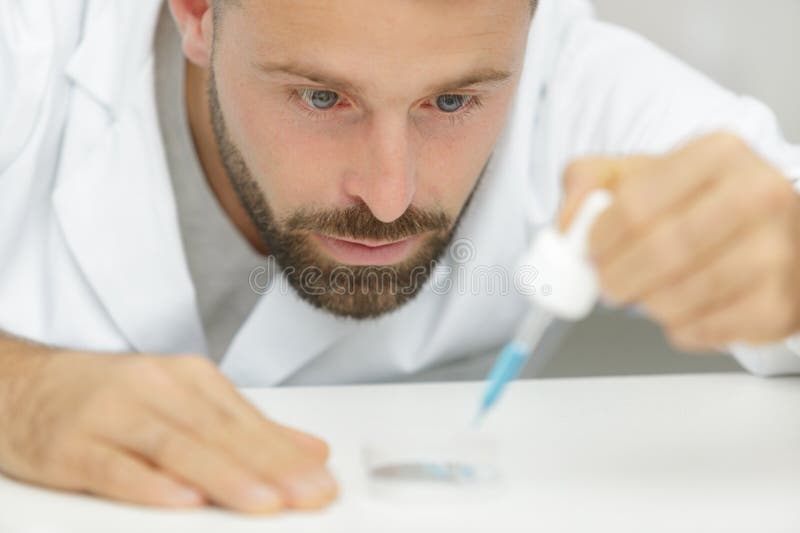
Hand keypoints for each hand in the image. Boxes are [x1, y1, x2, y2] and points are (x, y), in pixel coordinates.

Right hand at [0, 351, 335, 513]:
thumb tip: (309, 449)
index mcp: (188, 378)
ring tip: (266, 501)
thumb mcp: (184, 401)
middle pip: (220, 432)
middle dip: (271, 467)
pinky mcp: (72, 446)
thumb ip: (248, 428)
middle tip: (310, 493)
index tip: (322, 480)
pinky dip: (150, 485)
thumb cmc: (111, 396)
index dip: (287, 453)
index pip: (247, 419)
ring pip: (176, 448)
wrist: (24, 384)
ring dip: (225, 476)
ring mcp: (112, 416)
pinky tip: (183, 500)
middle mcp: (155, 389)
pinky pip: (114, 468)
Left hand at [559, 131, 799, 350]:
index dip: (600, 237)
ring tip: (646, 292)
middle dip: (616, 277)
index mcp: (719, 153)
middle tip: (607, 283)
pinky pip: (702, 330)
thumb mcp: (644, 172)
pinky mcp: (778, 305)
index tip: (590, 250)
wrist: (779, 233)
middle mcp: (759, 195)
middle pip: (660, 251)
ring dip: (646, 303)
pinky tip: (682, 308)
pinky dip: (677, 328)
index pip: (636, 202)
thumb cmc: (704, 202)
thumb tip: (567, 225)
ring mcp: (776, 252)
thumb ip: (590, 182)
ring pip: (678, 297)